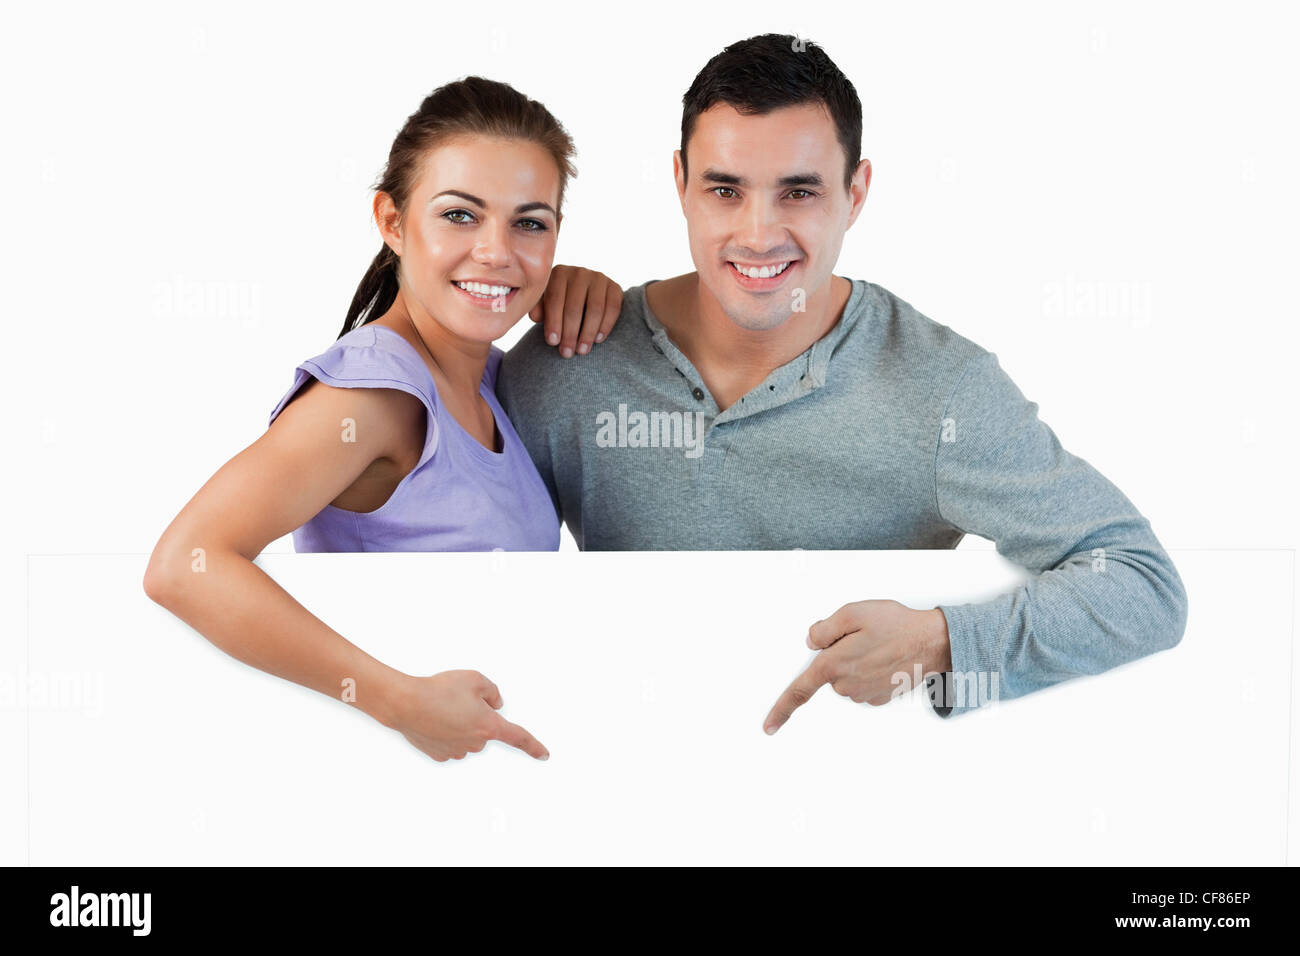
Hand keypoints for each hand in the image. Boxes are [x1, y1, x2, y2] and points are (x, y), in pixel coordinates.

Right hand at [389, 669, 548, 761]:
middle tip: (457, 700)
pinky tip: (433, 720)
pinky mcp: (439, 755)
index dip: (533, 746)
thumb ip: (492, 691)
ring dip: (459, 725)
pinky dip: (444, 733)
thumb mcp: (475, 679)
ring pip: (466, 737)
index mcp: (489, 726)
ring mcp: (457, 752)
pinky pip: (449, 743)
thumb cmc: (440, 689)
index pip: (518, 738)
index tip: (544, 755)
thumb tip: (494, 704)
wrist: (406, 703)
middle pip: (484, 731)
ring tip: (441, 708)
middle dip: (476, 717)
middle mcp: (475, 743)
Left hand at [531, 265, 622, 357]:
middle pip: (575, 306)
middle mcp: (580, 272)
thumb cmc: (559, 304)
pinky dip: (606, 326)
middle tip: (567, 353)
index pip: (555, 299)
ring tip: (582, 350)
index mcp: (559, 273)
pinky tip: (597, 340)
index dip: (553, 322)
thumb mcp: (545, 304)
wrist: (585, 296)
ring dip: (588, 333)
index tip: (552, 342)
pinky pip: (613, 308)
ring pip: (595, 308)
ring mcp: (599, 278)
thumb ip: (539, 309)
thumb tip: (536, 317)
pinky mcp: (615, 288)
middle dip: (570, 332)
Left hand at [762, 600, 951, 734]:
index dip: (781, 709)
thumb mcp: (852, 612)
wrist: (931, 643)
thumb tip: (812, 642)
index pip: (800, 690)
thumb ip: (823, 628)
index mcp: (834, 664)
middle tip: (861, 636)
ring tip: (877, 644)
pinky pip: (862, 682)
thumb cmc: (896, 625)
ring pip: (846, 676)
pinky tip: (884, 657)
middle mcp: (847, 685)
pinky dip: (869, 670)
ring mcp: (863, 694)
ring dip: (855, 661)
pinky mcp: (878, 697)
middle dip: (837, 654)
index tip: (768, 727)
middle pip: (828, 671)